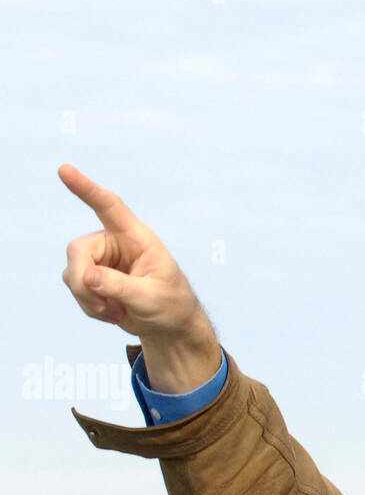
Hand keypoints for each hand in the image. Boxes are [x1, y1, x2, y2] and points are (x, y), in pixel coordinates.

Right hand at [58, 163, 209, 341]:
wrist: (170, 325)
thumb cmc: (170, 304)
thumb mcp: (151, 298)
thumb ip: (120, 287)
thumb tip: (87, 277)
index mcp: (136, 237)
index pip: (109, 206)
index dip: (86, 188)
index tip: (64, 170)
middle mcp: (114, 243)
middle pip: (78, 250)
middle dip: (83, 282)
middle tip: (102, 306)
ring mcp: (101, 260)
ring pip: (73, 272)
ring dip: (89, 299)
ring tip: (117, 312)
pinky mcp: (92, 278)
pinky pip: (76, 288)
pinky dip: (90, 307)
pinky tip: (113, 313)